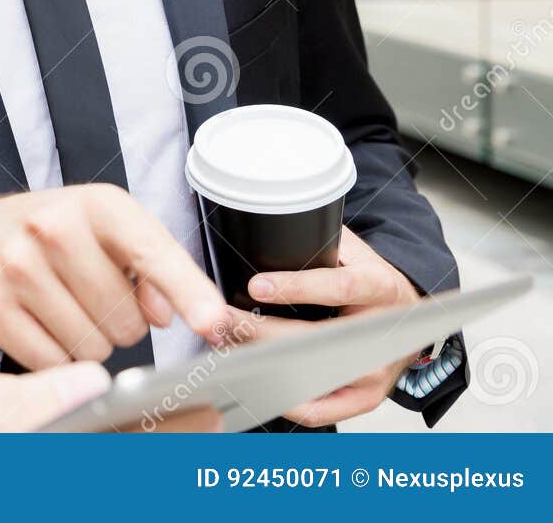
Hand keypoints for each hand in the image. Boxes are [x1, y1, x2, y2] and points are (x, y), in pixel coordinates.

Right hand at [0, 184, 229, 370]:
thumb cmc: (57, 234)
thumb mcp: (111, 230)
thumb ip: (153, 265)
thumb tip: (165, 315)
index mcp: (97, 204)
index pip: (152, 253)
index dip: (189, 292)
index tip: (213, 323)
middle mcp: (52, 228)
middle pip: (126, 321)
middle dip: (121, 324)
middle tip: (95, 300)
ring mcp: (15, 266)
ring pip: (90, 347)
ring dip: (88, 341)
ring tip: (65, 308)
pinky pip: (50, 361)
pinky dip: (54, 355)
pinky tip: (40, 324)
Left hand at [233, 227, 422, 425]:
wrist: (407, 317)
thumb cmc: (369, 279)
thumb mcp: (354, 250)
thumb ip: (318, 239)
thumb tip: (266, 217)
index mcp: (379, 288)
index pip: (339, 287)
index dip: (297, 287)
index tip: (256, 285)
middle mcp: (379, 335)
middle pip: (314, 338)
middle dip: (259, 331)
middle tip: (220, 320)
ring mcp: (373, 372)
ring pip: (310, 375)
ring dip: (262, 362)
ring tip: (223, 345)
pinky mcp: (364, 399)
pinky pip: (319, 410)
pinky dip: (281, 398)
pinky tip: (250, 379)